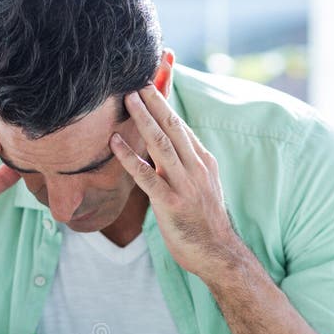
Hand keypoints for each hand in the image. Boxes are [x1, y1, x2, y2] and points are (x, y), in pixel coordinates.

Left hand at [109, 84, 239, 279]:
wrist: (218, 254)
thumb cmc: (204, 222)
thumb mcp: (199, 187)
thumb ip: (184, 166)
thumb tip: (165, 149)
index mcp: (202, 161)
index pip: (181, 125)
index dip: (165, 104)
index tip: (150, 83)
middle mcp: (196, 168)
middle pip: (173, 127)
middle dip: (155, 101)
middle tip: (137, 79)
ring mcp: (184, 185)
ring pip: (161, 144)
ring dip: (143, 119)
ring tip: (127, 99)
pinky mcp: (171, 204)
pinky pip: (147, 176)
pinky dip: (130, 157)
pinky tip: (115, 142)